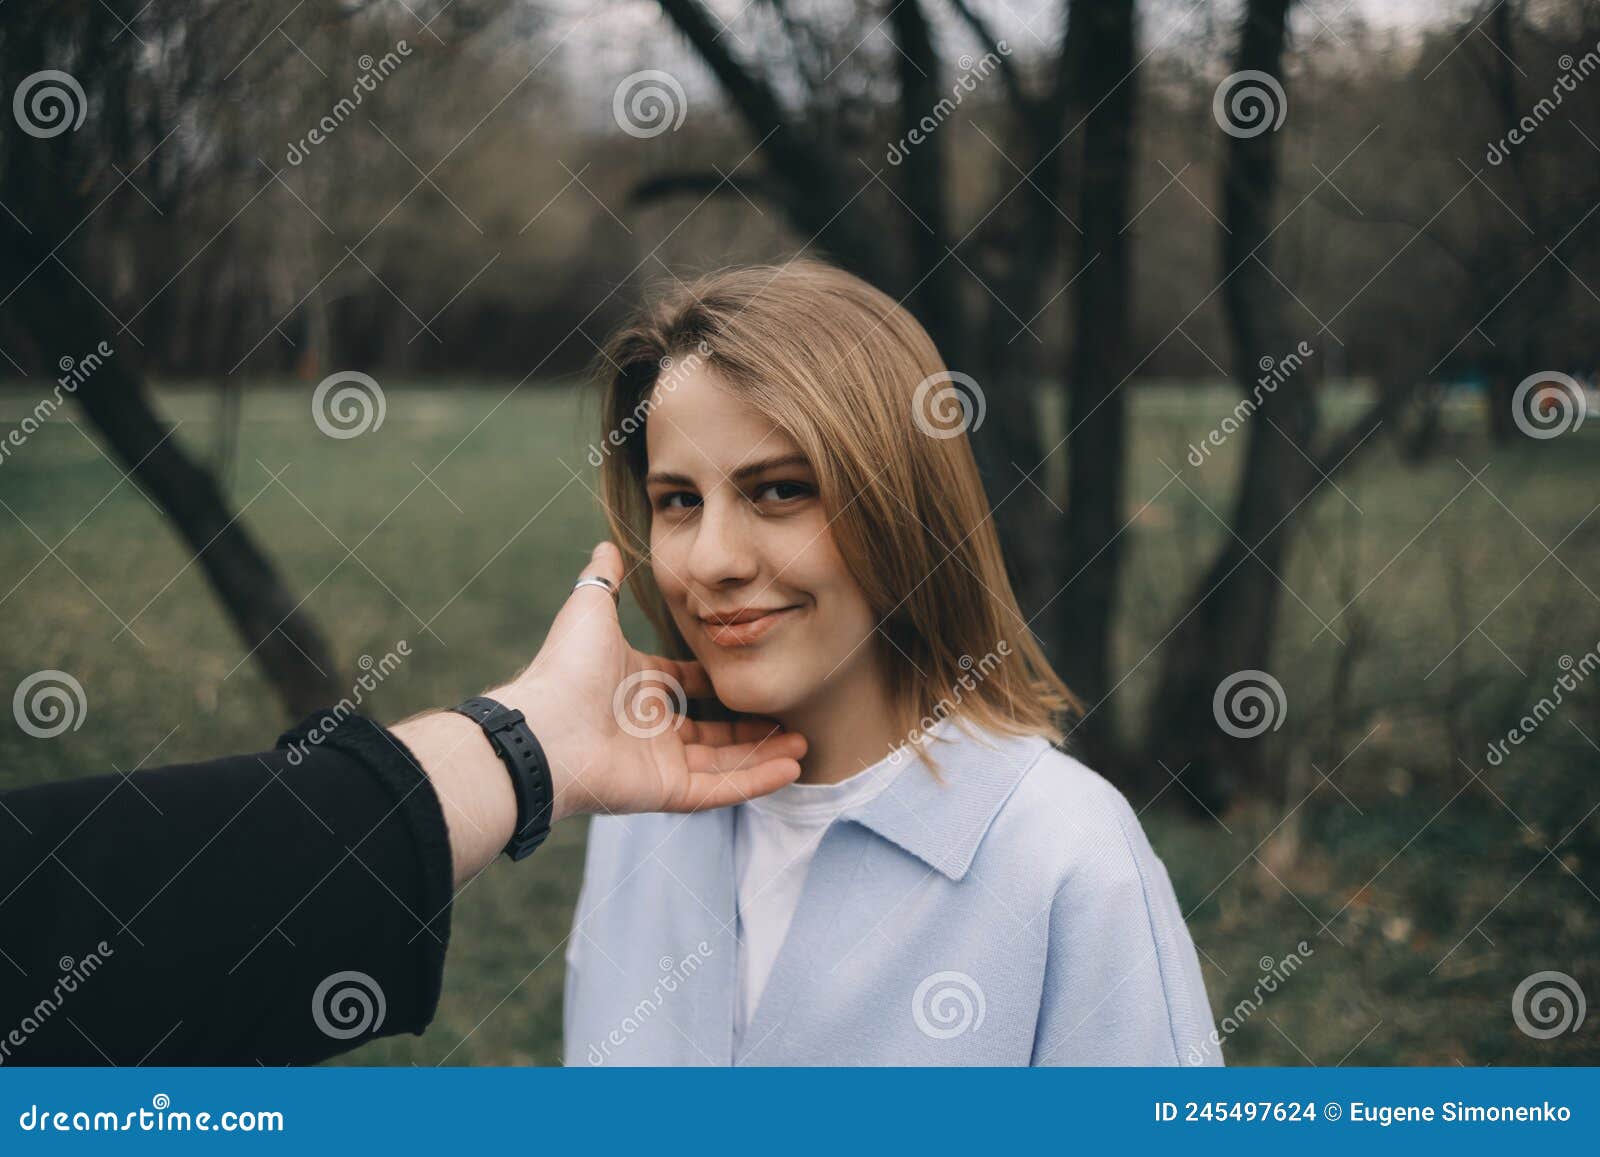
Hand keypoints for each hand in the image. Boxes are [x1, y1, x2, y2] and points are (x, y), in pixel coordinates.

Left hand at [392, 542, 805, 884]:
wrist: (546, 728)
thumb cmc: (567, 668)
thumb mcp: (590, 608)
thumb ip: (605, 578)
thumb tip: (607, 543)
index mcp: (635, 687)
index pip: (686, 686)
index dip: (717, 682)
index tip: (751, 671)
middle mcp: (649, 727)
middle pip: (712, 730)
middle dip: (753, 727)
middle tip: (791, 720)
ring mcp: (660, 763)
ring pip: (725, 762)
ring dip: (764, 754)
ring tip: (804, 745)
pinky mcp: (667, 791)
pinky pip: (721, 789)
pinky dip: (756, 780)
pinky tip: (792, 767)